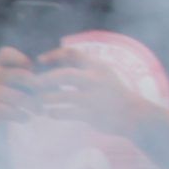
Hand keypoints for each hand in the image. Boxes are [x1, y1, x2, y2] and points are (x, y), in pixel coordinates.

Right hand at [0, 47, 39, 131]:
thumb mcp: (10, 87)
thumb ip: (29, 81)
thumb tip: (58, 82)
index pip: (5, 53)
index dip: (21, 58)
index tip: (32, 69)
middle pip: (18, 75)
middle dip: (36, 85)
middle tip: (45, 95)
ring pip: (15, 95)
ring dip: (32, 104)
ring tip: (39, 111)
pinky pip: (6, 110)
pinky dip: (20, 115)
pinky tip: (26, 119)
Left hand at [36, 46, 160, 138]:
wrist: (134, 113)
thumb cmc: (112, 92)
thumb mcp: (101, 72)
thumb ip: (80, 65)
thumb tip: (54, 56)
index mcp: (97, 66)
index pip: (71, 53)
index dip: (52, 55)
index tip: (39, 60)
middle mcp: (96, 80)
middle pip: (65, 75)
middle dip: (45, 79)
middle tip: (34, 84)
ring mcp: (94, 98)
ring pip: (63, 96)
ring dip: (47, 98)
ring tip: (40, 100)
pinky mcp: (92, 115)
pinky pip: (66, 113)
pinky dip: (55, 113)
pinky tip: (50, 113)